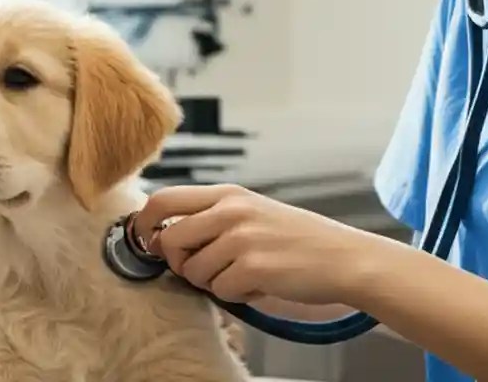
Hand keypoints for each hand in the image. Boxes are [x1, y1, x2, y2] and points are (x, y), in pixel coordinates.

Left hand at [132, 184, 388, 306]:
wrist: (342, 257)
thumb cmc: (296, 239)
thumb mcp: (252, 213)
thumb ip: (211, 218)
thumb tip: (162, 238)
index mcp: (228, 194)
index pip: (164, 199)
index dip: (145, 224)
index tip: (147, 242)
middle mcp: (231, 210)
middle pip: (171, 240)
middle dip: (180, 263)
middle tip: (206, 269)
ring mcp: (241, 238)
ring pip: (194, 271)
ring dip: (214, 282)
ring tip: (245, 273)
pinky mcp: (252, 267)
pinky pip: (220, 291)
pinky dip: (237, 295)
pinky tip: (261, 283)